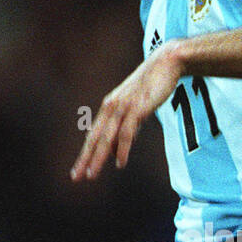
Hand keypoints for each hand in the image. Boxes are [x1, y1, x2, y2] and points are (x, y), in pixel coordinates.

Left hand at [71, 42, 184, 181]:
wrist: (165, 64)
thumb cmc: (152, 87)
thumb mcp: (135, 109)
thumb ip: (126, 129)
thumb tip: (117, 151)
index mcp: (109, 108)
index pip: (93, 136)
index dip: (85, 155)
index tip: (78, 171)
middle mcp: (111, 108)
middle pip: (95, 139)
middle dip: (85, 159)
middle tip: (76, 177)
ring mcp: (123, 108)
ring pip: (107, 138)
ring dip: (98, 158)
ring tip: (92, 175)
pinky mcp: (137, 108)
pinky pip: (126, 133)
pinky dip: (122, 150)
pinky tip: (120, 163)